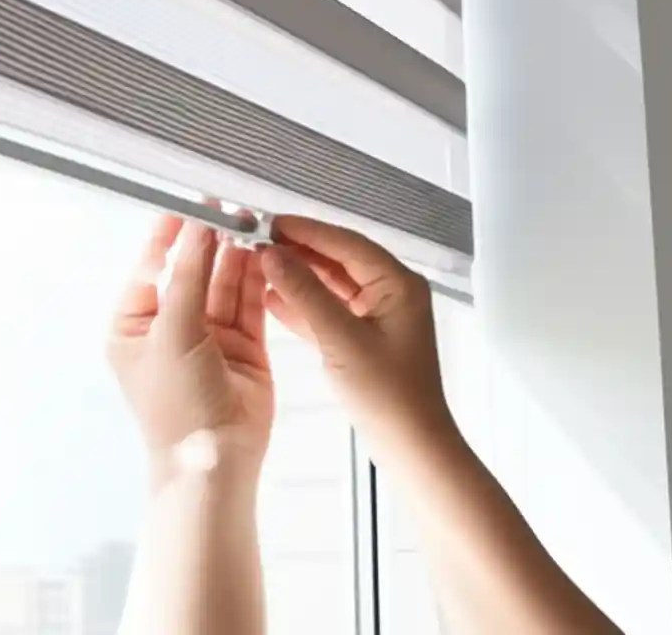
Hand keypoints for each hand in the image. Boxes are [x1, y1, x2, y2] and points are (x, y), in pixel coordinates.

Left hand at [108, 215, 274, 488]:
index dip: (169, 236)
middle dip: (209, 243)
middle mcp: (172, 329)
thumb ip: (188, 276)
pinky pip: (250, 304)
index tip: (188, 205)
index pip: (151, 268)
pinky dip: (257, 280)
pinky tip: (264, 254)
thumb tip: (197, 230)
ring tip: (250, 225)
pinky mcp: (245, 347)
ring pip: (224, 285)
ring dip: (236, 257)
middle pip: (192, 272)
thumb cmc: (176, 407)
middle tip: (229, 210)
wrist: (216, 458)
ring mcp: (209, 337)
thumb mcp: (173, 331)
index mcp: (134, 326)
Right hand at [260, 215, 455, 456]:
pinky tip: (274, 299)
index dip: (307, 231)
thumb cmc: (389, 397)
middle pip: (340, 259)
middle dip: (300, 251)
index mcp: (398, 284)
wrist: (411, 447)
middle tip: (260, 241)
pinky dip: (305, 305)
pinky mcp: (366, 338)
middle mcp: (393, 293)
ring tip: (260, 264)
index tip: (271, 223)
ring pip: (333, 285)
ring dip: (299, 276)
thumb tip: (274, 255)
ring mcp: (380, 316)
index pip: (347, 243)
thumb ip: (305, 293)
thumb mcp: (341, 339)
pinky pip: (332, 311)